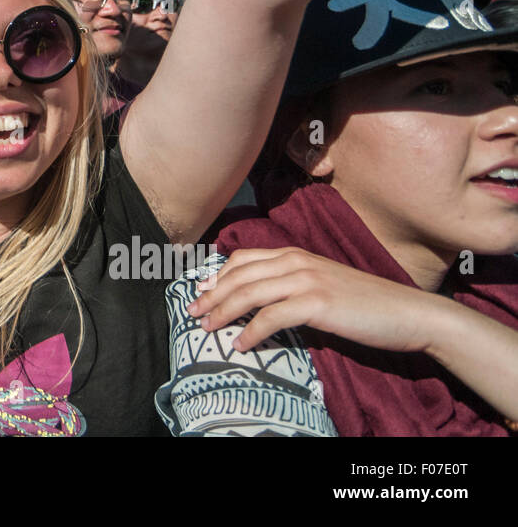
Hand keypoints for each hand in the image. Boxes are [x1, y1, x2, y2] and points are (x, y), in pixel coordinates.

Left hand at [187, 247, 438, 354]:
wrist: (408, 312)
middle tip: (193, 313)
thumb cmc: (366, 304)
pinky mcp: (317, 303)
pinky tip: (241, 345)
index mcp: (296, 255)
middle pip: (239, 276)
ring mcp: (307, 280)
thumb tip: (263, 301)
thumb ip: (294, 284)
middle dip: (211, 295)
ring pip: (249, 293)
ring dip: (223, 313)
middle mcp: (297, 262)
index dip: (218, 276)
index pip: (244, 259)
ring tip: (207, 329)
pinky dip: (251, 332)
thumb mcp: (324, 284)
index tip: (201, 291)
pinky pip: (272, 317)